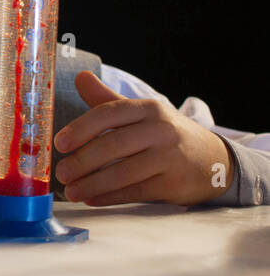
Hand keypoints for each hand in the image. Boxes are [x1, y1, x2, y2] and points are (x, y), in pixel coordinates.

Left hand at [53, 72, 233, 205]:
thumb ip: (107, 99)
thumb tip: (80, 77)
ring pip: (123, 172)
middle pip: (113, 145)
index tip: (59, 143)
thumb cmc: (165, 135)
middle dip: (82, 161)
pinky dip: (109, 197)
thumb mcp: (141, 113)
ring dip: (92, 184)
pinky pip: (135, 192)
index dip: (81, 128)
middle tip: (60, 172)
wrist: (214, 161)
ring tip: (70, 190)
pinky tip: (92, 198)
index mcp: (149, 109)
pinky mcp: (174, 184)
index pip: (109, 113)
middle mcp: (161, 130)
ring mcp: (170, 158)